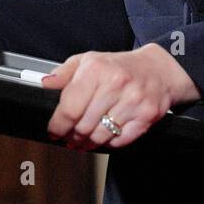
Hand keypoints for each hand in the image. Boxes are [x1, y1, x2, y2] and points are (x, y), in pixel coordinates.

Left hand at [42, 43, 200, 150]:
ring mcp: (133, 101)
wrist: (158, 70)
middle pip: (83, 126)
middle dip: (72, 136)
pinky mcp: (147, 116)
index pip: (70, 108)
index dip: (58, 125)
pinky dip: (109, 142)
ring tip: (84, 140)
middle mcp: (116, 84)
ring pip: (100, 136)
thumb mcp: (89, 61)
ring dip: (88, 143)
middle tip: (70, 137)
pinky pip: (119, 141)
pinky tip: (104, 135)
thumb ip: (64, 73)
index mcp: (97, 69)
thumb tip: (44, 84)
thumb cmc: (119, 67)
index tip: (54, 131)